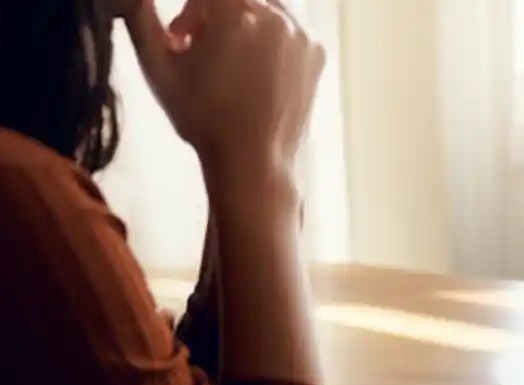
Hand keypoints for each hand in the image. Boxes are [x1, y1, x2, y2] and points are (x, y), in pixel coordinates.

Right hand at [125, 0, 324, 169]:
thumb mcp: (158, 66)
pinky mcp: (316, 53)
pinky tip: (253, 73)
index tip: (181, 36)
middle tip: (197, 50)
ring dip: (240, 21)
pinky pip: (286, 28)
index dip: (188, 10)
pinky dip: (267, 38)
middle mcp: (276, 16)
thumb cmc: (203, 118)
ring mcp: (301, 34)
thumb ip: (139, 15)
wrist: (253, 162)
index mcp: (237, 13)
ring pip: (261, 7)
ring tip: (226, 62)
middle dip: (210, 13)